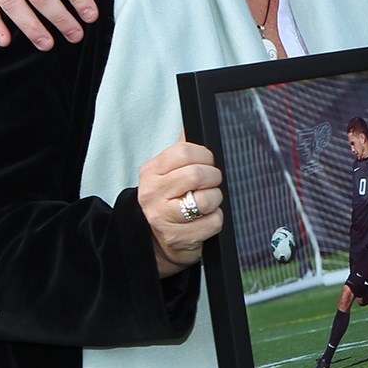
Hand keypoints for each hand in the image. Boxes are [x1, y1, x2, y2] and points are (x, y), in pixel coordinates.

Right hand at [139, 139, 223, 275]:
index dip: (205, 156)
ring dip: (215, 201)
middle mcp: (152, 194)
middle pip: (197, 174)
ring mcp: (163, 218)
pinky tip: (204, 220)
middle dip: (213, 178)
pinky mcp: (178, 237)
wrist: (157, 241)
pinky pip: (214, 222)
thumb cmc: (168, 202)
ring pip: (207, 199)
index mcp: (151, 172)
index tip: (207, 163)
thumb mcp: (168, 174)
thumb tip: (190, 126)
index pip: (184, 151)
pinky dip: (216, 220)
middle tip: (211, 184)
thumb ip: (181, 152)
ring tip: (206, 204)